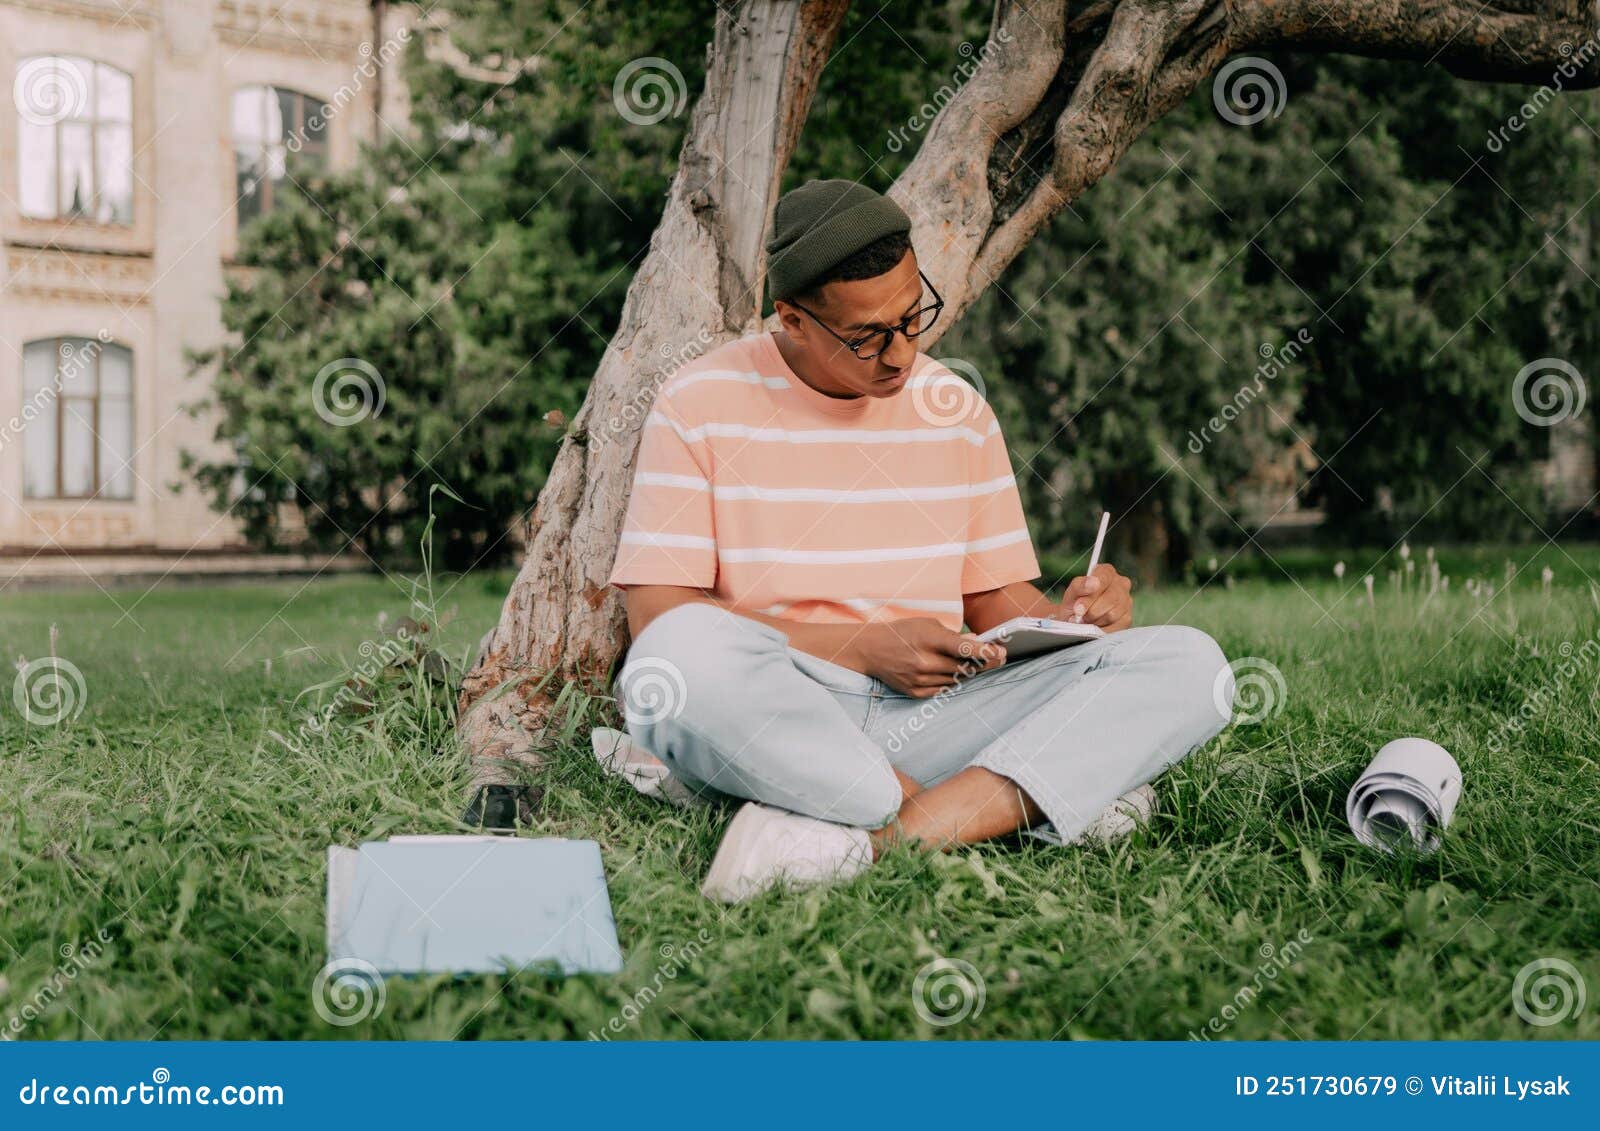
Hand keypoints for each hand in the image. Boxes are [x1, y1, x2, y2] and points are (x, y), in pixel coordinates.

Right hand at [854, 617, 1005, 698]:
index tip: (1001, 652)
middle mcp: (925, 662)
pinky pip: (944, 689)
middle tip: (998, 657)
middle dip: (984, 663)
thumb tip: (978, 641)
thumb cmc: (903, 632)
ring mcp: (920, 679)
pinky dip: (951, 680)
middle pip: (965, 668)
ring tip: (971, 662)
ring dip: (967, 671)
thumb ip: (954, 635)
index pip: (964, 648)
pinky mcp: (916, 692)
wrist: (872, 649)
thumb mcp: (928, 624)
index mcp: (929, 639)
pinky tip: (949, 671)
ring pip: (957, 680)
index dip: (986, 652)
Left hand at [1057, 563, 1133, 631]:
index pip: (1104, 578)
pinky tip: (1094, 626)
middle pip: (1110, 599)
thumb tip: (1093, 582)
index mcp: (1106, 572)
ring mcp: (1127, 601)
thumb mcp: (1071, 594)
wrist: (1074, 622)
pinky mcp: (1127, 618)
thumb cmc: (1074, 604)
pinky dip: (1101, 630)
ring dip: (1095, 621)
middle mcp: (1121, 584)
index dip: (1090, 594)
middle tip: (1078, 617)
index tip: (1078, 607)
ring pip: (1112, 614)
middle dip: (1090, 611)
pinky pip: (1115, 627)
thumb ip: (1079, 585)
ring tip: (1086, 620)